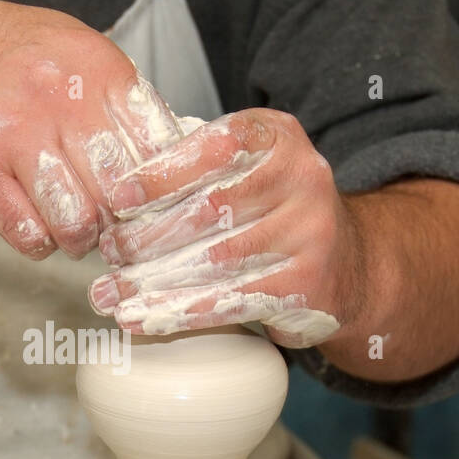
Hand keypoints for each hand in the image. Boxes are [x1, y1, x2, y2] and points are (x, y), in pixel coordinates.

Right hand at [0, 0, 182, 259]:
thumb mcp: (70, 48)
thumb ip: (116, 96)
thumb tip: (167, 151)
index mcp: (95, 68)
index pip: (158, 147)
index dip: (162, 186)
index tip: (154, 201)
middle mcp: (61, 101)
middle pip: (122, 194)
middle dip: (122, 220)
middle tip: (112, 222)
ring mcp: (17, 140)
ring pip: (79, 223)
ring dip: (79, 237)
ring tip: (71, 225)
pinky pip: (28, 235)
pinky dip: (37, 242)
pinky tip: (34, 223)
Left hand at [87, 109, 364, 347]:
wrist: (350, 263)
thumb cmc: (275, 211)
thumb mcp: (248, 167)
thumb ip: (197, 162)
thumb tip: (117, 184)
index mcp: (278, 138)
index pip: (216, 147)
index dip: (162, 175)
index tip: (118, 200)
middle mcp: (302, 178)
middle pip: (210, 209)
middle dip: (148, 236)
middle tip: (108, 253)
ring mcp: (310, 233)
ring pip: (216, 261)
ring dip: (154, 282)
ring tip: (110, 295)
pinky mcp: (307, 284)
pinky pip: (232, 301)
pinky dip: (181, 313)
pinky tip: (144, 320)